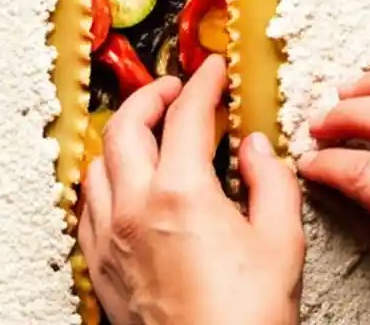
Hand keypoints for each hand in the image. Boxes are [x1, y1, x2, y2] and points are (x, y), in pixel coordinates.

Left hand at [79, 56, 304, 324]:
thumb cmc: (245, 321)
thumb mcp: (282, 243)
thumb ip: (271, 183)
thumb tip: (256, 150)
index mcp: (181, 193)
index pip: (186, 115)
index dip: (202, 83)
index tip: (212, 71)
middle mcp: (134, 207)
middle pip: (126, 126)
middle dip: (150, 96)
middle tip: (176, 90)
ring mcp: (109, 237)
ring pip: (97, 163)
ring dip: (122, 137)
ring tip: (148, 133)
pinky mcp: (99, 266)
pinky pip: (87, 206)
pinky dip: (104, 181)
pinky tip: (123, 186)